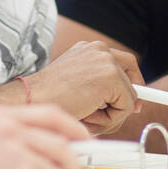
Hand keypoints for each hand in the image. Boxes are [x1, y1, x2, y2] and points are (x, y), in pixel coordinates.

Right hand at [29, 41, 143, 134]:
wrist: (33, 98)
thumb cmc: (48, 96)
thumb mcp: (77, 84)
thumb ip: (102, 88)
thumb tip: (134, 102)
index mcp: (90, 49)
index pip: (123, 62)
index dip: (130, 82)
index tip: (134, 100)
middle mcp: (99, 49)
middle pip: (131, 75)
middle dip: (125, 98)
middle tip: (113, 114)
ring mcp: (106, 60)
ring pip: (129, 95)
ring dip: (112, 113)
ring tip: (87, 114)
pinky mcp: (111, 76)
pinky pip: (126, 106)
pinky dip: (111, 119)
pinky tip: (89, 114)